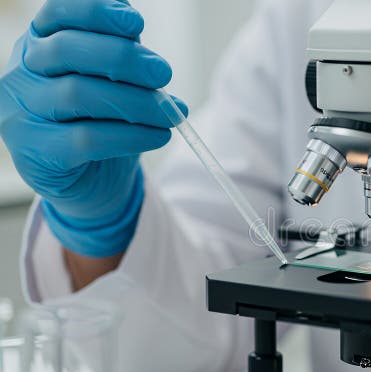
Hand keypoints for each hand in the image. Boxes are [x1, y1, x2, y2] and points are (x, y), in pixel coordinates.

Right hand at [0, 0, 186, 256]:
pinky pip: (87, 139)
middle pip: (66, 50)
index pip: (57, 13)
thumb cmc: (102, 118)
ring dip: (137, 102)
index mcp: (39, 44)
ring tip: (170, 112)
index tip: (135, 23)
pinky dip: (131, 136)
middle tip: (163, 73)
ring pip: (78, 95)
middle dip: (123, 58)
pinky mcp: (36, 153)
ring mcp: (21, 114)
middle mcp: (21, 74)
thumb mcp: (112, 78)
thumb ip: (119, 51)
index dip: (95, 12)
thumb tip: (134, 27)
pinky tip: (158, 136)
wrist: (91, 178)